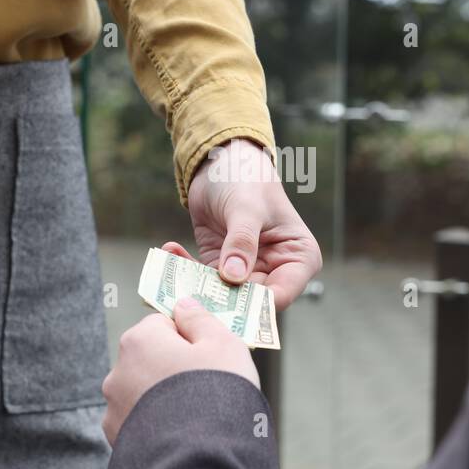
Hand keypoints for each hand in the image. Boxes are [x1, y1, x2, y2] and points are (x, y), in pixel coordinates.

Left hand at [101, 298, 257, 445]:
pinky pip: (139, 423)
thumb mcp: (224, 344)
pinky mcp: (117, 439)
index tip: (208, 355)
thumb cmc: (216, 394)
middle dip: (173, 368)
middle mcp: (118, 371)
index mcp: (140, 340)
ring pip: (143, 392)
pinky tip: (179, 435)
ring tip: (194, 416)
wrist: (201, 460)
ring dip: (162, 397)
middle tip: (205, 387)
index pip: (163, 324)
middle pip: (151, 358)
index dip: (190, 337)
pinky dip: (155, 425)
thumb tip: (184, 306)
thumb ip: (201, 319)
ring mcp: (114, 408)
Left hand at [182, 138, 321, 310]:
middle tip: (190, 298)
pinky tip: (169, 249)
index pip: (282, 294)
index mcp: (299, 259)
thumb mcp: (246, 209)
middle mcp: (276, 271)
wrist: (223, 162)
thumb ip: (242, 242)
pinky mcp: (220, 267)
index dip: (256, 306)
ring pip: (223, 296)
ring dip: (196, 287)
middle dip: (220, 302)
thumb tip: (233, 277)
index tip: (226, 306)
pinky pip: (202, 280)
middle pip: (250, 303)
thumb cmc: (247, 179)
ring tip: (171, 272)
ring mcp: (247, 272)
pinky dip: (184, 269)